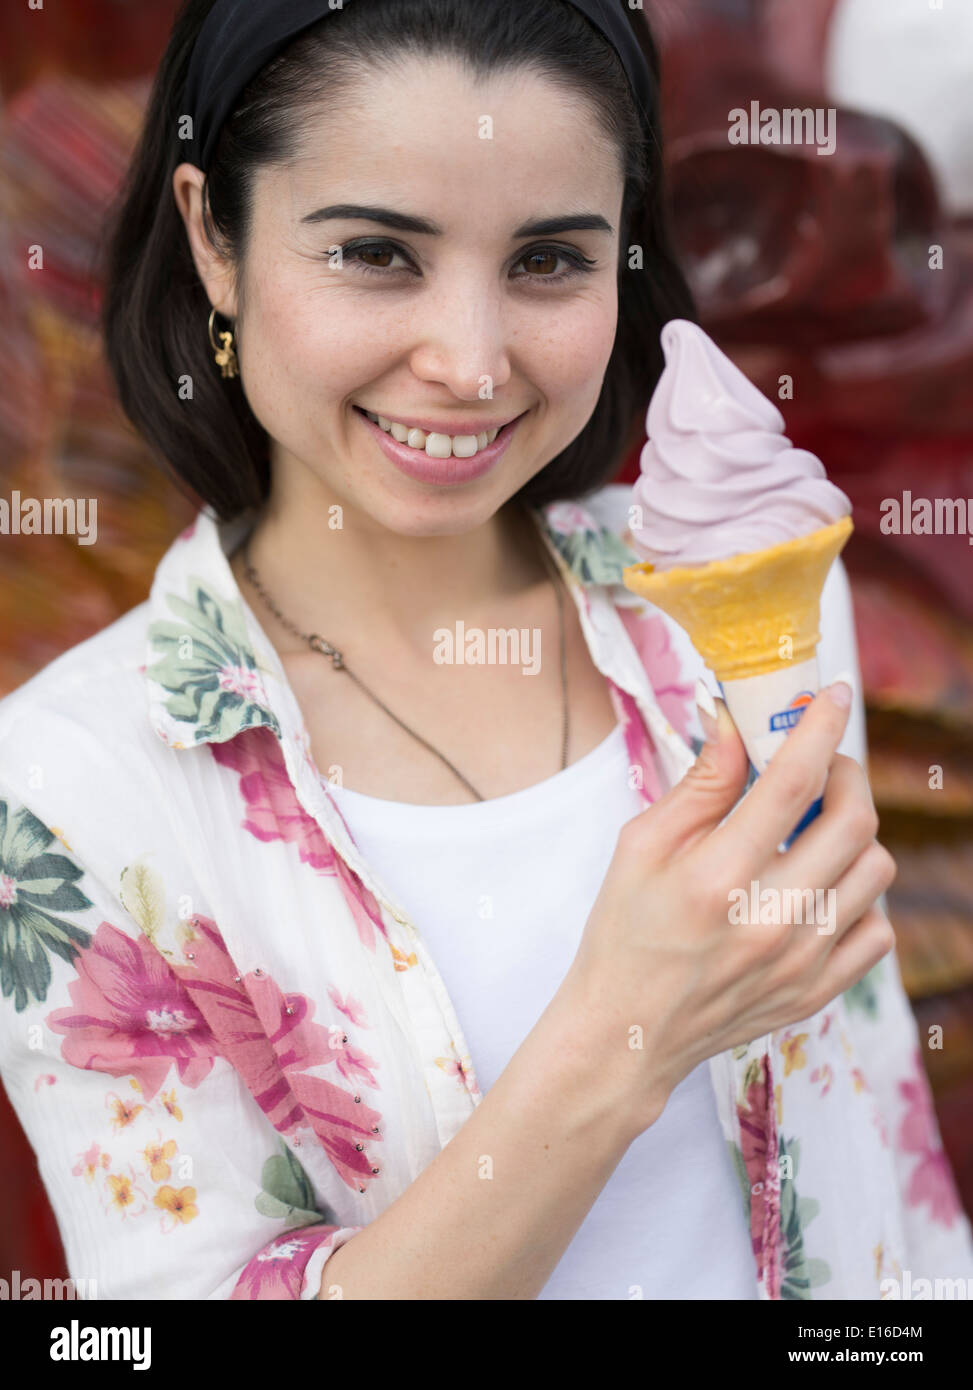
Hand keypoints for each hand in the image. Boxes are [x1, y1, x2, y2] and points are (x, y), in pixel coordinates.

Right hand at [558, 682, 895, 1139]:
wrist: (628, 1033)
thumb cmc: (624, 932)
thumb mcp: (639, 846)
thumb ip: (699, 785)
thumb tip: (736, 723)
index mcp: (716, 877)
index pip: (794, 781)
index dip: (820, 725)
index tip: (831, 693)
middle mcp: (769, 920)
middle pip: (853, 821)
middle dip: (845, 772)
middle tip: (820, 766)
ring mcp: (801, 962)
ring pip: (877, 871)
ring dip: (853, 834)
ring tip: (814, 831)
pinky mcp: (817, 992)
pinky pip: (877, 929)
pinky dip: (858, 898)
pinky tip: (817, 889)